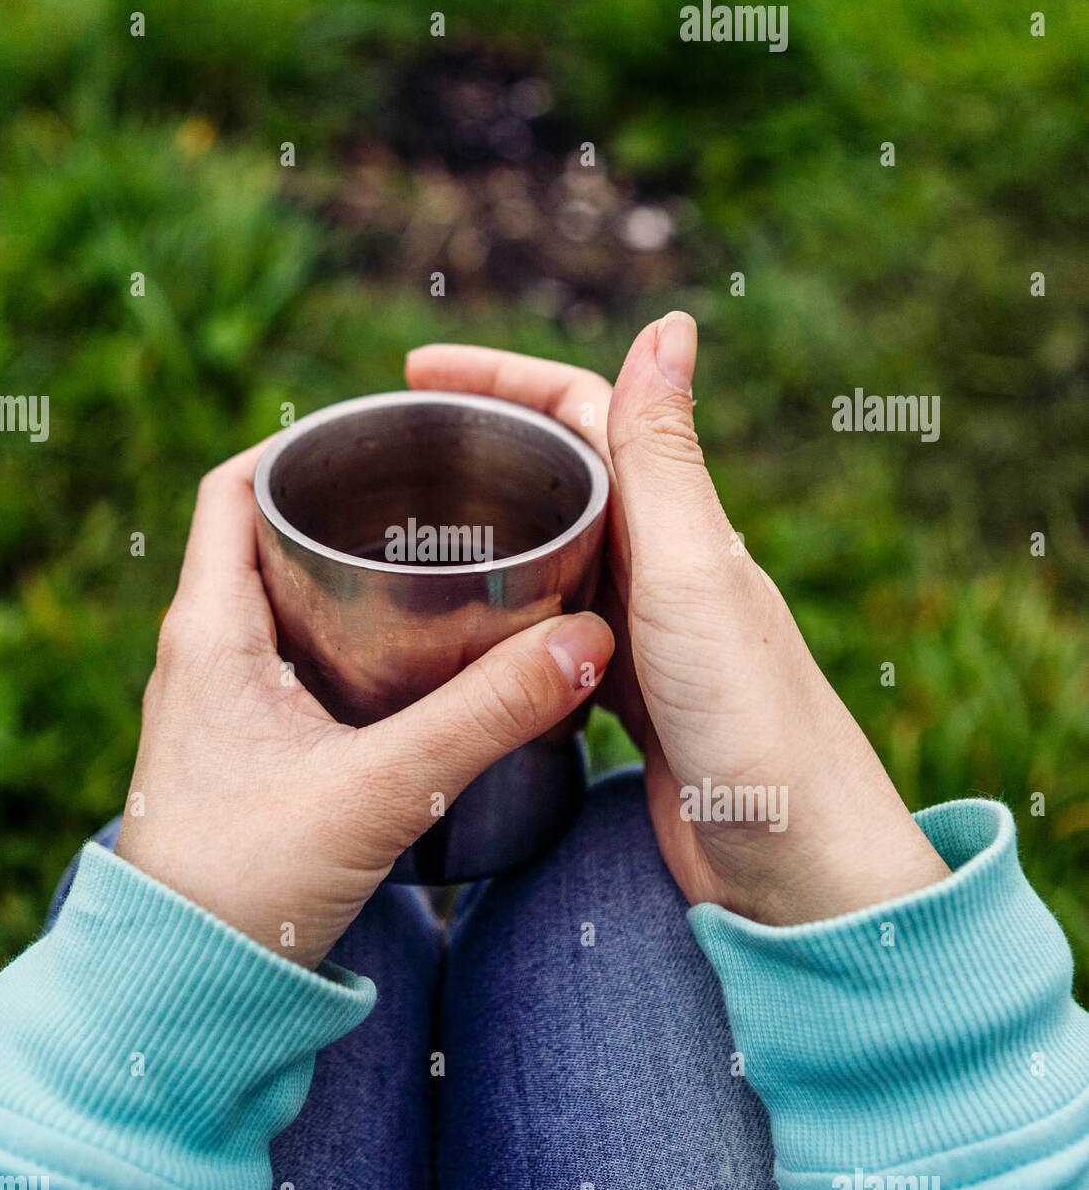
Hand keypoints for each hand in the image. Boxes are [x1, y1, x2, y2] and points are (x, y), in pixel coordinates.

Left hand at [115, 445, 614, 967]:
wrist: (184, 991)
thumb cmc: (248, 883)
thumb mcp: (381, 788)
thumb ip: (485, 715)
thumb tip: (586, 641)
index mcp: (207, 631)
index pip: (231, 489)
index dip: (295, 445)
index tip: (378, 432)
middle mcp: (200, 651)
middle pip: (260, 534)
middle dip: (338, 502)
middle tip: (429, 491)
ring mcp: (215, 701)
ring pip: (278, 599)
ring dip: (340, 570)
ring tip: (429, 554)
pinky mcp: (240, 746)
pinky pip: (288, 657)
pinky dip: (341, 634)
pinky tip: (404, 655)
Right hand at [408, 317, 948, 925]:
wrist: (796, 865)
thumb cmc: (749, 719)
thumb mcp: (692, 574)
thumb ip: (666, 459)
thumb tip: (671, 323)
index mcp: (678, 520)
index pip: (581, 409)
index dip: (499, 377)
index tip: (414, 369)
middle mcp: (664, 562)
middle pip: (563, 471)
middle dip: (482, 440)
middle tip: (394, 439)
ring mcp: (645, 628)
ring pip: (555, 548)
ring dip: (491, 520)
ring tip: (413, 522)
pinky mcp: (627, 693)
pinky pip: (554, 625)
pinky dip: (506, 607)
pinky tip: (465, 625)